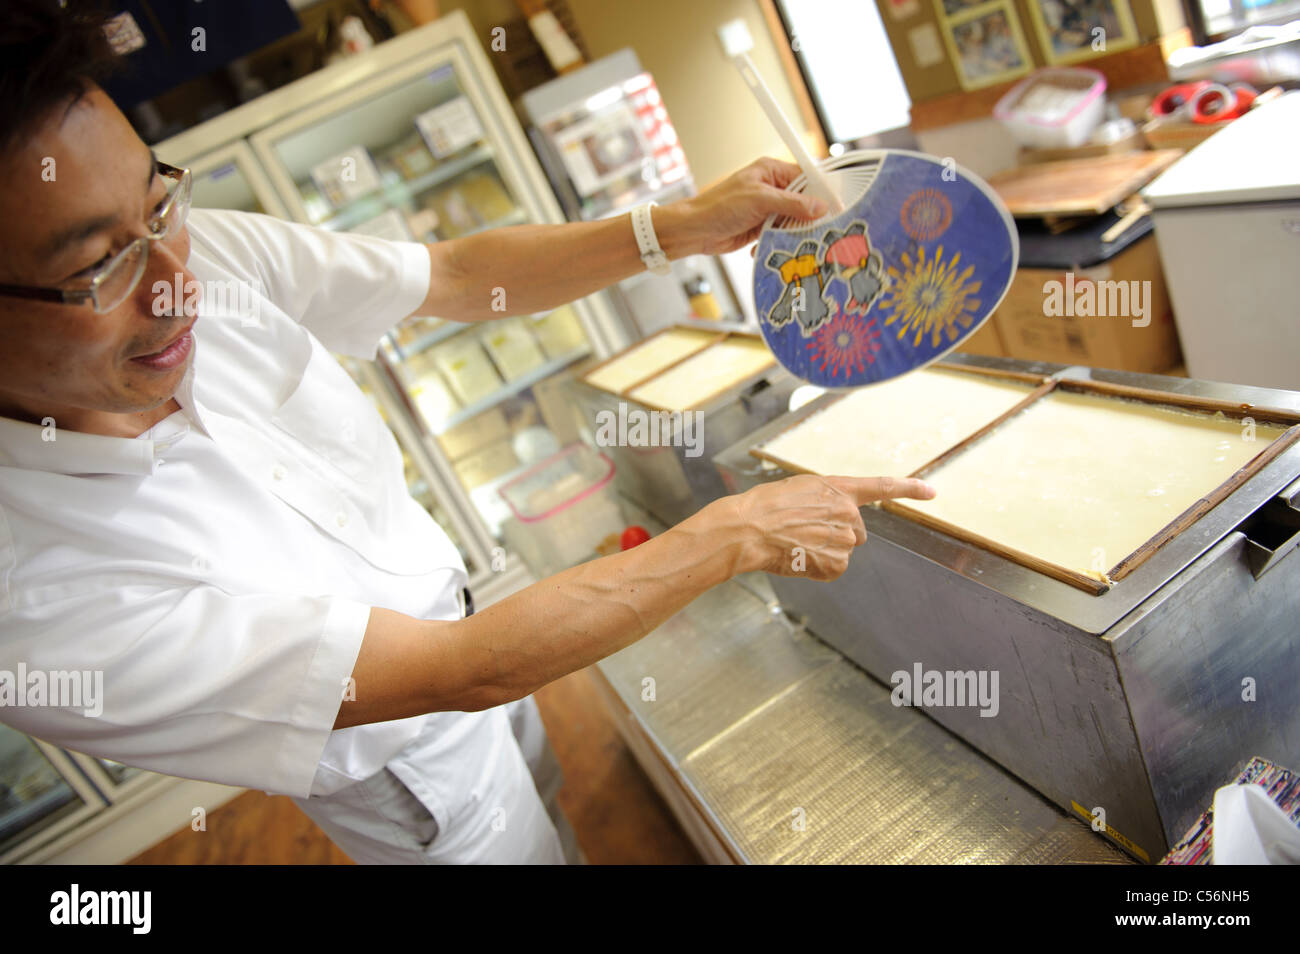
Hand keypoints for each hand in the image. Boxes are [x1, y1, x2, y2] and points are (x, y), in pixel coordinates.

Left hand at [654, 158, 828, 257]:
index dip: (822, 192)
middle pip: (804, 201)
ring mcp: (767, 208)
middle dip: (808, 217)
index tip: (835, 207)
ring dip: (791, 233)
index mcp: (771, 171)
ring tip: (788, 241)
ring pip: (794, 221)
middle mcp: (772, 188)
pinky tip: (765, 246)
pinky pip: (781, 235)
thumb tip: (820, 207)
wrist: (694, 231)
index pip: (806, 177)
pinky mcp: (762, 227)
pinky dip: (777, 242)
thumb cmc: (718, 207)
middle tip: (814, 230)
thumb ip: (792, 203)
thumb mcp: (759, 200)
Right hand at [700, 474, 936, 581]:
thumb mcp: (799, 490)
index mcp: (839, 488)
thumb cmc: (764, 507)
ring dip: (822, 551)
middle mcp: (849, 513)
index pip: (882, 486)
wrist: (748, 529)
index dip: (910, 489)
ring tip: (794, 542)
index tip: (932, 491)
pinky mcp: (837, 563)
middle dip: (834, 533)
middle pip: (854, 531)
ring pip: (842, 551)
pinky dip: (816, 567)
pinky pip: (833, 569)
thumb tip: (830, 523)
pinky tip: (797, 557)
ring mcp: (845, 539)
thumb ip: (824, 501)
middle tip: (802, 530)